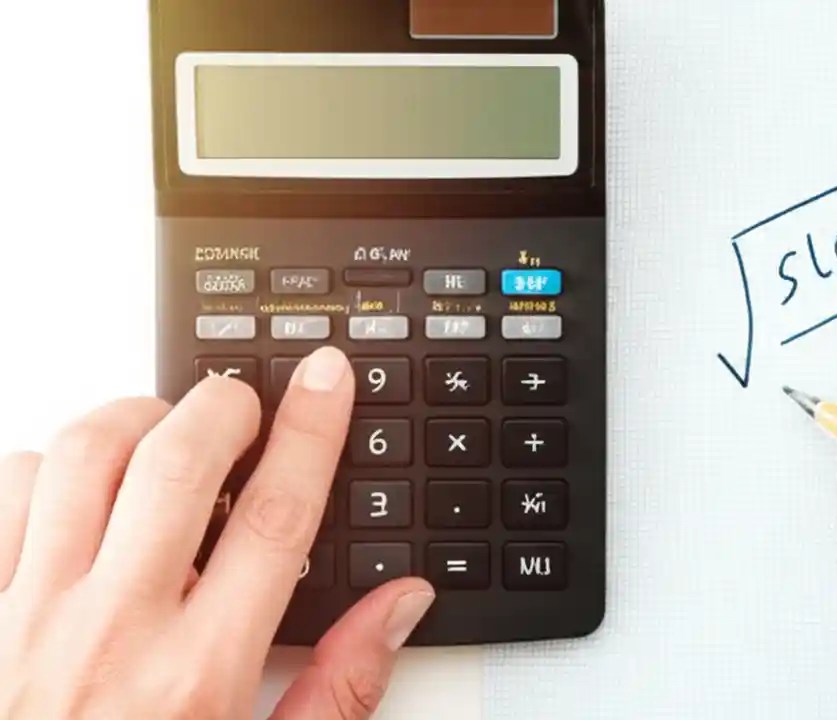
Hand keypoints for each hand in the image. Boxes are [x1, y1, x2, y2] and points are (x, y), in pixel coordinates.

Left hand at [0, 347, 434, 718]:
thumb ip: (341, 685)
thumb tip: (400, 603)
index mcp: (197, 676)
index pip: (275, 518)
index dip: (313, 432)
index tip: (327, 379)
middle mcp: (109, 634)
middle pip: (179, 462)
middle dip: (225, 404)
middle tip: (246, 404)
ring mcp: (25, 617)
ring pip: (82, 457)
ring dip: (136, 420)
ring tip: (164, 433)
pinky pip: (5, 490)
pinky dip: (49, 462)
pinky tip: (83, 487)